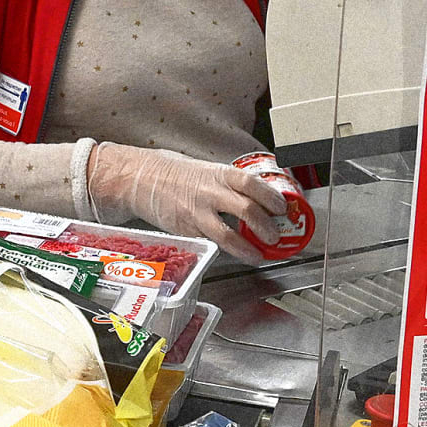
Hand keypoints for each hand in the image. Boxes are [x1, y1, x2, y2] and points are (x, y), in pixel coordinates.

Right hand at [87, 143, 284, 260]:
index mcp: (219, 174)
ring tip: (258, 255)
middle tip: (275, 236)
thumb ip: (230, 184)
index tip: (282, 208)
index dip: (271, 197)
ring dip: (247, 248)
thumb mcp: (208, 170)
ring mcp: (197, 212)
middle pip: (246, 210)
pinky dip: (224, 250)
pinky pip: (209, 242)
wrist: (143, 179)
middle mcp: (210, 192)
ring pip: (228, 234)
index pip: (252, 184)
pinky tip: (233, 254)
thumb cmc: (177, 175)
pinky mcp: (186, 230)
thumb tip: (260, 197)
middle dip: (265, 226)